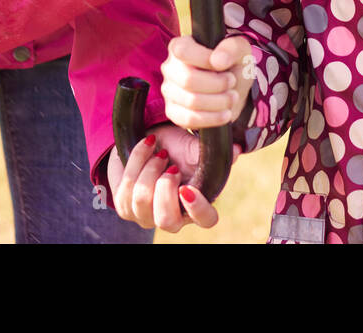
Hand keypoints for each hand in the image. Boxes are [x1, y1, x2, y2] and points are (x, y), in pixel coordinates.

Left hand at [106, 124, 240, 231]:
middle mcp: (173, 218)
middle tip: (168, 162)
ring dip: (149, 169)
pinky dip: (136, 160)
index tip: (186, 187)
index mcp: (197, 206)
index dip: (197, 208)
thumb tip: (237, 151)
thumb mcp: (193, 149)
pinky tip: (145, 148)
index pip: (206, 220)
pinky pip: (126, 188)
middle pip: (166, 220)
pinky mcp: (126, 208)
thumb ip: (213, 153)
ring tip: (158, 152)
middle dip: (164, 187)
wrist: (148, 141)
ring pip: (142, 202)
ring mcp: (147, 217)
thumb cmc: (176, 148)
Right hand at [162, 35, 254, 128]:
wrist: (233, 89)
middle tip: (232, 82)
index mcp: (180, 47)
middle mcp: (170, 68)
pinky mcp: (173, 111)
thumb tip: (218, 61)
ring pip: (191, 101)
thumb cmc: (232, 65)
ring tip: (232, 97)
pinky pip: (188, 119)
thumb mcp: (239, 50)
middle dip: (217, 84)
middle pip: (188, 79)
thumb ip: (231, 48)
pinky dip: (212, 118)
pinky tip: (225, 114)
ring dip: (219, 102)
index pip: (182, 51)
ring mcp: (169, 91)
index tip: (224, 66)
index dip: (205, 60)